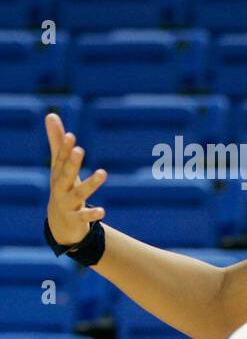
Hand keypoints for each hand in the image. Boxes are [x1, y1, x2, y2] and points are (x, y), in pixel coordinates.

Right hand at [45, 113, 107, 246]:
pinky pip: (84, 216)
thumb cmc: (62, 187)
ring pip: (79, 193)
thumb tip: (51, 114)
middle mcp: (59, 188)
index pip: (60, 159)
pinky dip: (92, 214)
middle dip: (72, 163)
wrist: (59, 223)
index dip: (64, 148)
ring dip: (91, 184)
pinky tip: (103, 211)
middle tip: (79, 150)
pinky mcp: (76, 219)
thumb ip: (57, 142)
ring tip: (103, 173)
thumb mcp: (60, 166)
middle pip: (65, 174)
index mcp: (57, 174)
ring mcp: (67, 204)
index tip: (72, 135)